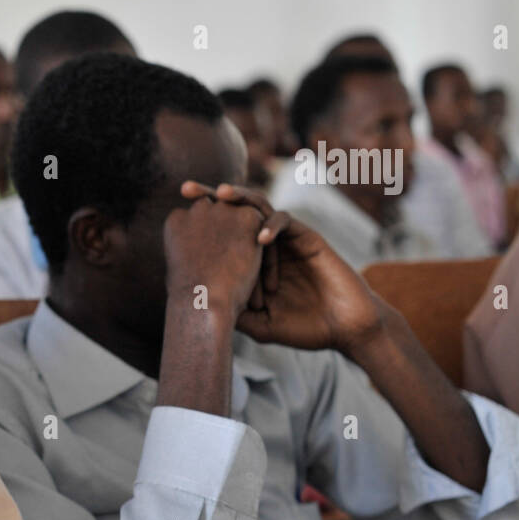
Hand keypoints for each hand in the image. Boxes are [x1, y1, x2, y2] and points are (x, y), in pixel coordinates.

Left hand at [181, 182, 384, 353]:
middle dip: (210, 197)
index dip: (199, 224)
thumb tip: (198, 308)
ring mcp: (286, 240)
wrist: (345, 330)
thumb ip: (234, 312)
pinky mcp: (308, 238)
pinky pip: (287, 223)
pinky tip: (261, 238)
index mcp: (249, 261)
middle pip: (235, 211)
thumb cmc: (304, 328)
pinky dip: (272, 227)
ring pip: (260, 207)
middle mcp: (265, 245)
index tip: (173, 216)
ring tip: (221, 194)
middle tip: (186, 190)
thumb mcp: (259, 324)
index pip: (220, 234)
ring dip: (240, 198)